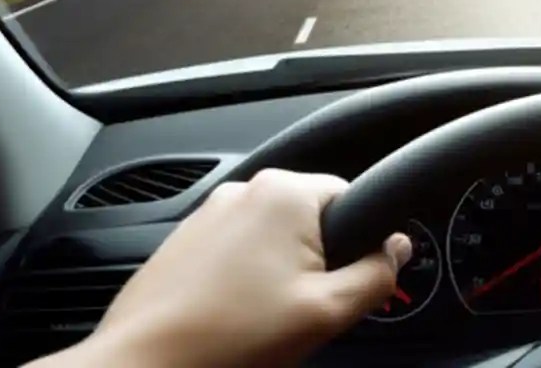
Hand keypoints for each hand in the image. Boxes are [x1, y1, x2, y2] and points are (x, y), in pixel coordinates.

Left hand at [30, 169, 410, 367]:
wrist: (143, 367)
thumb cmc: (231, 339)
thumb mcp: (327, 312)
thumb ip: (376, 274)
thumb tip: (397, 249)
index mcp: (285, 193)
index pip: (355, 198)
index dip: (361, 245)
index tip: (348, 285)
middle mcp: (245, 190)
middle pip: (313, 219)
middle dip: (319, 261)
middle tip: (306, 310)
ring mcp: (209, 213)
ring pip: (274, 238)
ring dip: (281, 272)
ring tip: (265, 319)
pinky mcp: (185, 240)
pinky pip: (238, 250)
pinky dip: (246, 279)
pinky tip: (237, 317)